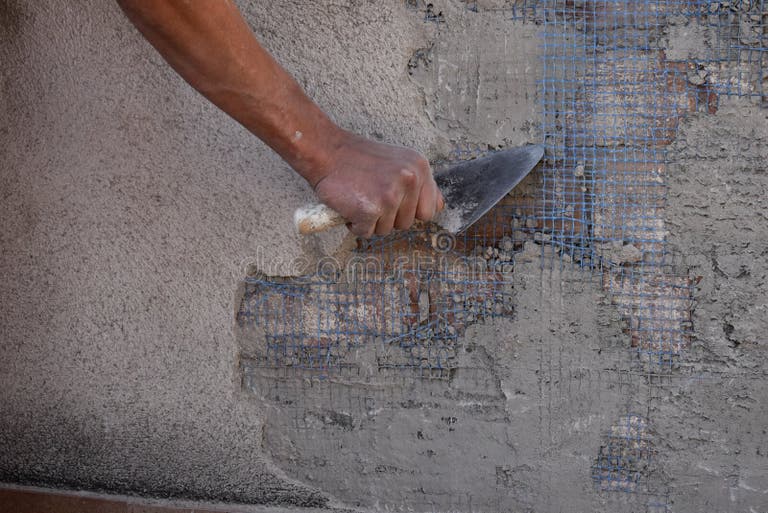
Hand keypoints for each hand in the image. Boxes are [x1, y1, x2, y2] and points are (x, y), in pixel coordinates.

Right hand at [311, 132, 443, 237]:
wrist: (326, 151)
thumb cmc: (358, 159)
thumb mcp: (399, 163)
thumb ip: (420, 185)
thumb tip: (440, 206)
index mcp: (420, 168)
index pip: (429, 210)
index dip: (409, 211)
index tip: (393, 201)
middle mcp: (409, 180)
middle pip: (407, 223)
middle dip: (388, 216)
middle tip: (370, 194)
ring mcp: (390, 195)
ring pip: (387, 230)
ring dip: (371, 221)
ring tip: (360, 197)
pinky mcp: (371, 210)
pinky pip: (366, 232)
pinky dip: (355, 225)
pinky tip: (350, 204)